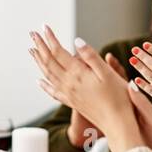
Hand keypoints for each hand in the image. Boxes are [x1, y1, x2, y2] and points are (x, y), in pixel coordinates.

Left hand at [29, 27, 137, 147]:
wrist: (117, 124)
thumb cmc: (119, 98)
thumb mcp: (108, 73)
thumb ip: (91, 57)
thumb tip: (76, 41)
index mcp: (78, 74)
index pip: (58, 52)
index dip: (50, 39)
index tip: (44, 26)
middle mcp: (69, 84)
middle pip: (49, 62)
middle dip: (40, 46)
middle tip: (32, 34)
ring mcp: (68, 94)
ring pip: (48, 75)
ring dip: (39, 61)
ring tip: (32, 51)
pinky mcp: (72, 102)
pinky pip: (52, 92)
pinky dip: (44, 84)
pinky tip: (39, 81)